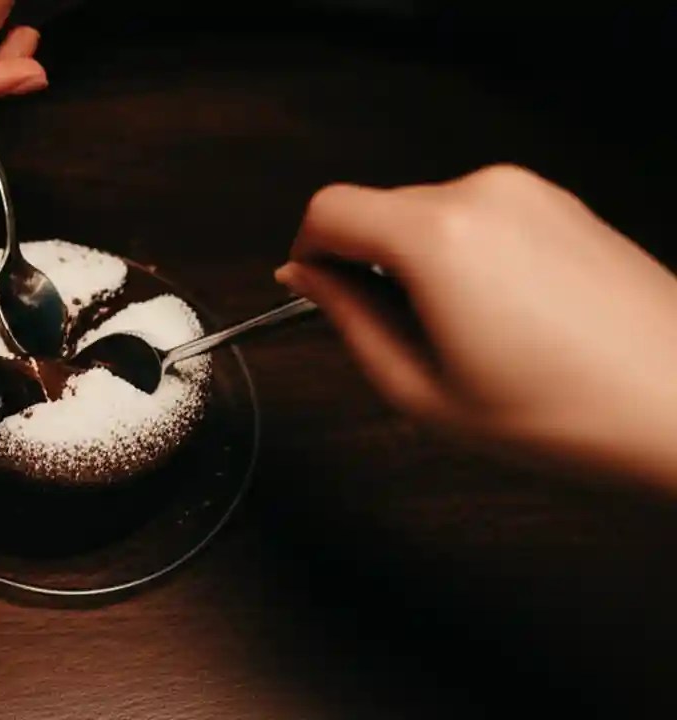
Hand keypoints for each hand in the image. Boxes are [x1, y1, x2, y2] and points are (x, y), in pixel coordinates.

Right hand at [277, 164, 676, 486]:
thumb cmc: (570, 411)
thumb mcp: (422, 391)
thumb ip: (347, 322)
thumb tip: (308, 279)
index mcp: (438, 235)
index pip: (328, 209)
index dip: (307, 252)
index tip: (313, 290)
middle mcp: (481, 195)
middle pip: (377, 209)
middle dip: (366, 264)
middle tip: (396, 339)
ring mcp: (527, 194)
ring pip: (426, 214)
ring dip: (417, 264)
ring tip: (461, 338)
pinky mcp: (559, 204)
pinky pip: (476, 218)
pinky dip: (464, 258)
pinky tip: (501, 320)